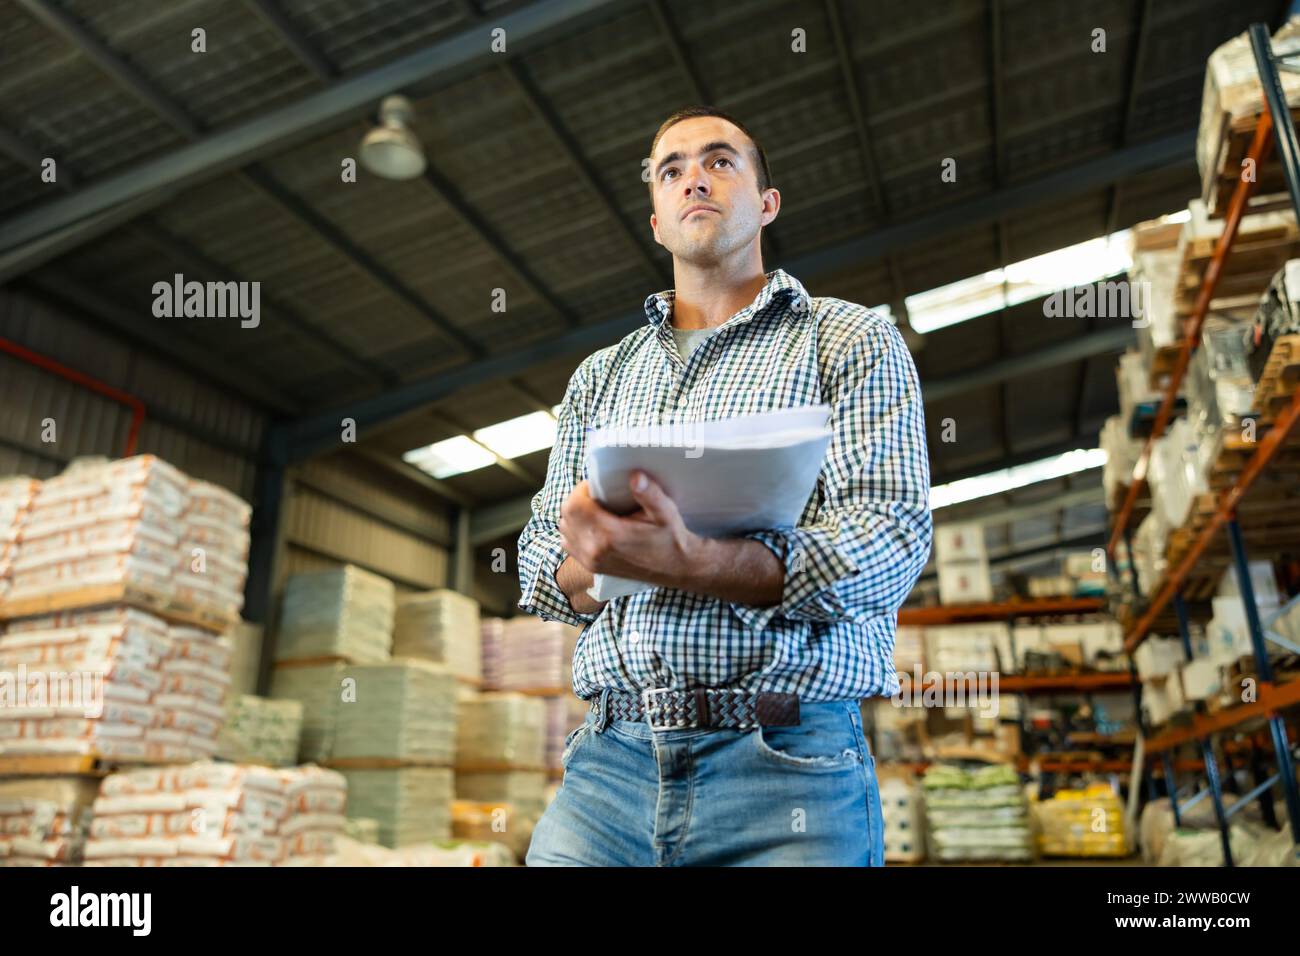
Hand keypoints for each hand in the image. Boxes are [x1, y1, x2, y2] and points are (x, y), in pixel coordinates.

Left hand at [558, 472, 700, 588]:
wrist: (678, 569)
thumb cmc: (672, 539)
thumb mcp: (666, 513)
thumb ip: (650, 494)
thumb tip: (635, 476)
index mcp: (610, 535)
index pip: (575, 506)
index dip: (582, 490)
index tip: (598, 486)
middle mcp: (595, 550)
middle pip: (566, 516)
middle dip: (577, 500)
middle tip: (597, 494)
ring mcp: (591, 561)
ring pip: (564, 530)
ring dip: (574, 515)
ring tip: (594, 508)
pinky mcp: (592, 567)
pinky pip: (569, 544)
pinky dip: (574, 531)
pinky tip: (592, 524)